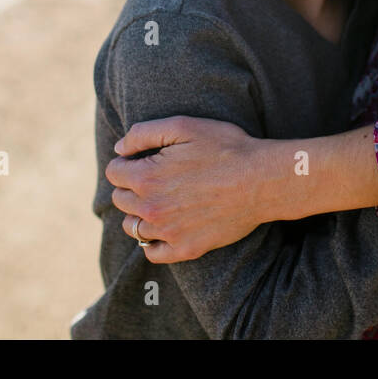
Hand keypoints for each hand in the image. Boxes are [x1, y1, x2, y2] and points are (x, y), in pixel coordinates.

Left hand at [106, 115, 270, 263]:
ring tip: (161, 201)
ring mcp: (168, 232)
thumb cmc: (226, 148)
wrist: (263, 180)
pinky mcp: (186, 249)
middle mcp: (152, 209)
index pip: (114, 172)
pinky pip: (152, 252)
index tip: (143, 159)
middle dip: (131, 186)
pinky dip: (152, 242)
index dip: (127, 162)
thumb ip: (143, 134)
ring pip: (132, 227)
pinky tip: (164, 228)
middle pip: (121, 199)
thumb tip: (120, 148)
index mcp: (147, 177)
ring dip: (139, 213)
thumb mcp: (184, 126)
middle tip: (156, 177)